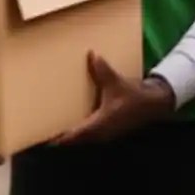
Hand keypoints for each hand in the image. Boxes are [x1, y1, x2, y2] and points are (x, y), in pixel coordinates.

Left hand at [50, 51, 175, 145]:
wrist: (153, 104)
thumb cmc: (134, 97)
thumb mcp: (117, 82)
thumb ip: (102, 70)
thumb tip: (91, 55)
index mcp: (100, 124)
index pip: (75, 136)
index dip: (60, 138)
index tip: (45, 138)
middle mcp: (100, 133)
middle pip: (75, 139)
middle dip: (60, 136)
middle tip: (41, 130)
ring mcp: (104, 134)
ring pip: (81, 137)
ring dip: (69, 133)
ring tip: (51, 126)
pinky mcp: (106, 130)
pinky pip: (87, 133)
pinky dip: (77, 129)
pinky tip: (69, 119)